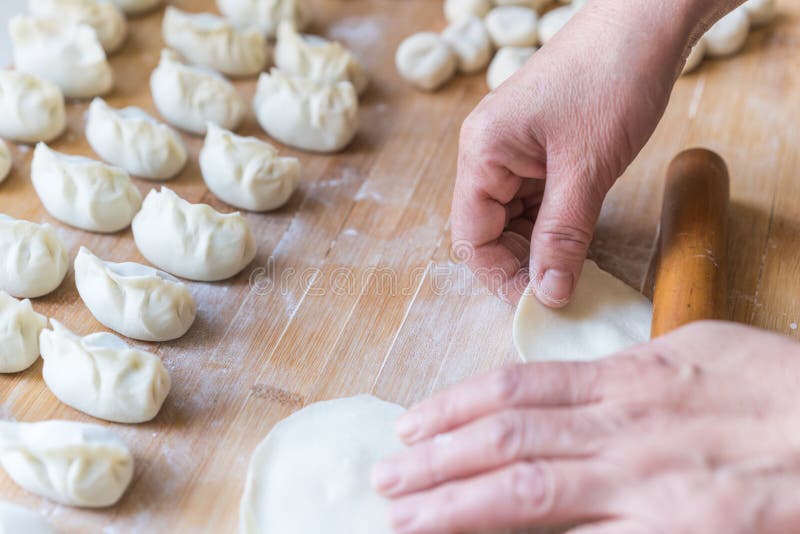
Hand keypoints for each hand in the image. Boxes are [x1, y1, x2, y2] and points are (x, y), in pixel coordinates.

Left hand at [372, 322, 799, 532]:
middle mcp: (620, 427)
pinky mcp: (666, 530)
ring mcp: (641, 483)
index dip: (455, 405)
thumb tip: (591, 375)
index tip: (413, 421)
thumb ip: (638, 366)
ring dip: (456, 502)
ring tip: (405, 515)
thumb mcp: (705, 350)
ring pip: (525, 488)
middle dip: (437, 459)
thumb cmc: (782, 388)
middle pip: (504, 438)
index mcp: (627, 378)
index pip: (516, 388)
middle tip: (387, 477)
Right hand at [452, 0, 709, 305]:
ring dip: (539, 246)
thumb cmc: (611, 78)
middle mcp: (487, 153)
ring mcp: (512, 150)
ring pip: (513, 219)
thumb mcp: (587, 168)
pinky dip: (554, 225)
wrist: (645, 20)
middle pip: (487, 230)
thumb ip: (562, 235)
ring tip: (575, 268)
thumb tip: (548, 294)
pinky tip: (578, 238)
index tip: (540, 305)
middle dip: (520, 264)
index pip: (471, 236)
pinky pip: (535, 201)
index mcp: (481, 152)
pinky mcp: (538, 149)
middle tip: (561, 291)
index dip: (501, 276)